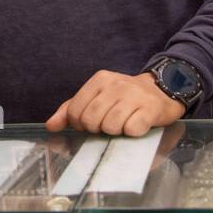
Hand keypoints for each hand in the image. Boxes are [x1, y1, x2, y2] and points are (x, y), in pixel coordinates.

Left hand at [46, 70, 185, 136]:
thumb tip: (51, 125)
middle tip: (109, 124)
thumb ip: (71, 109)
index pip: (75, 111)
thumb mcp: (97, 97)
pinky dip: (132, 133)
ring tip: (123, 124)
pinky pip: (132, 129)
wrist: (161, 91)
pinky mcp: (150, 108)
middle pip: (91, 120)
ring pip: (110, 126)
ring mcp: (134, 96)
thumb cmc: (124, 98)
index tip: (92, 123)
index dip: (80, 124)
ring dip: (116, 132)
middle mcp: (116, 84)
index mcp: (100, 80)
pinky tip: (136, 125)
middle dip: (98, 129)